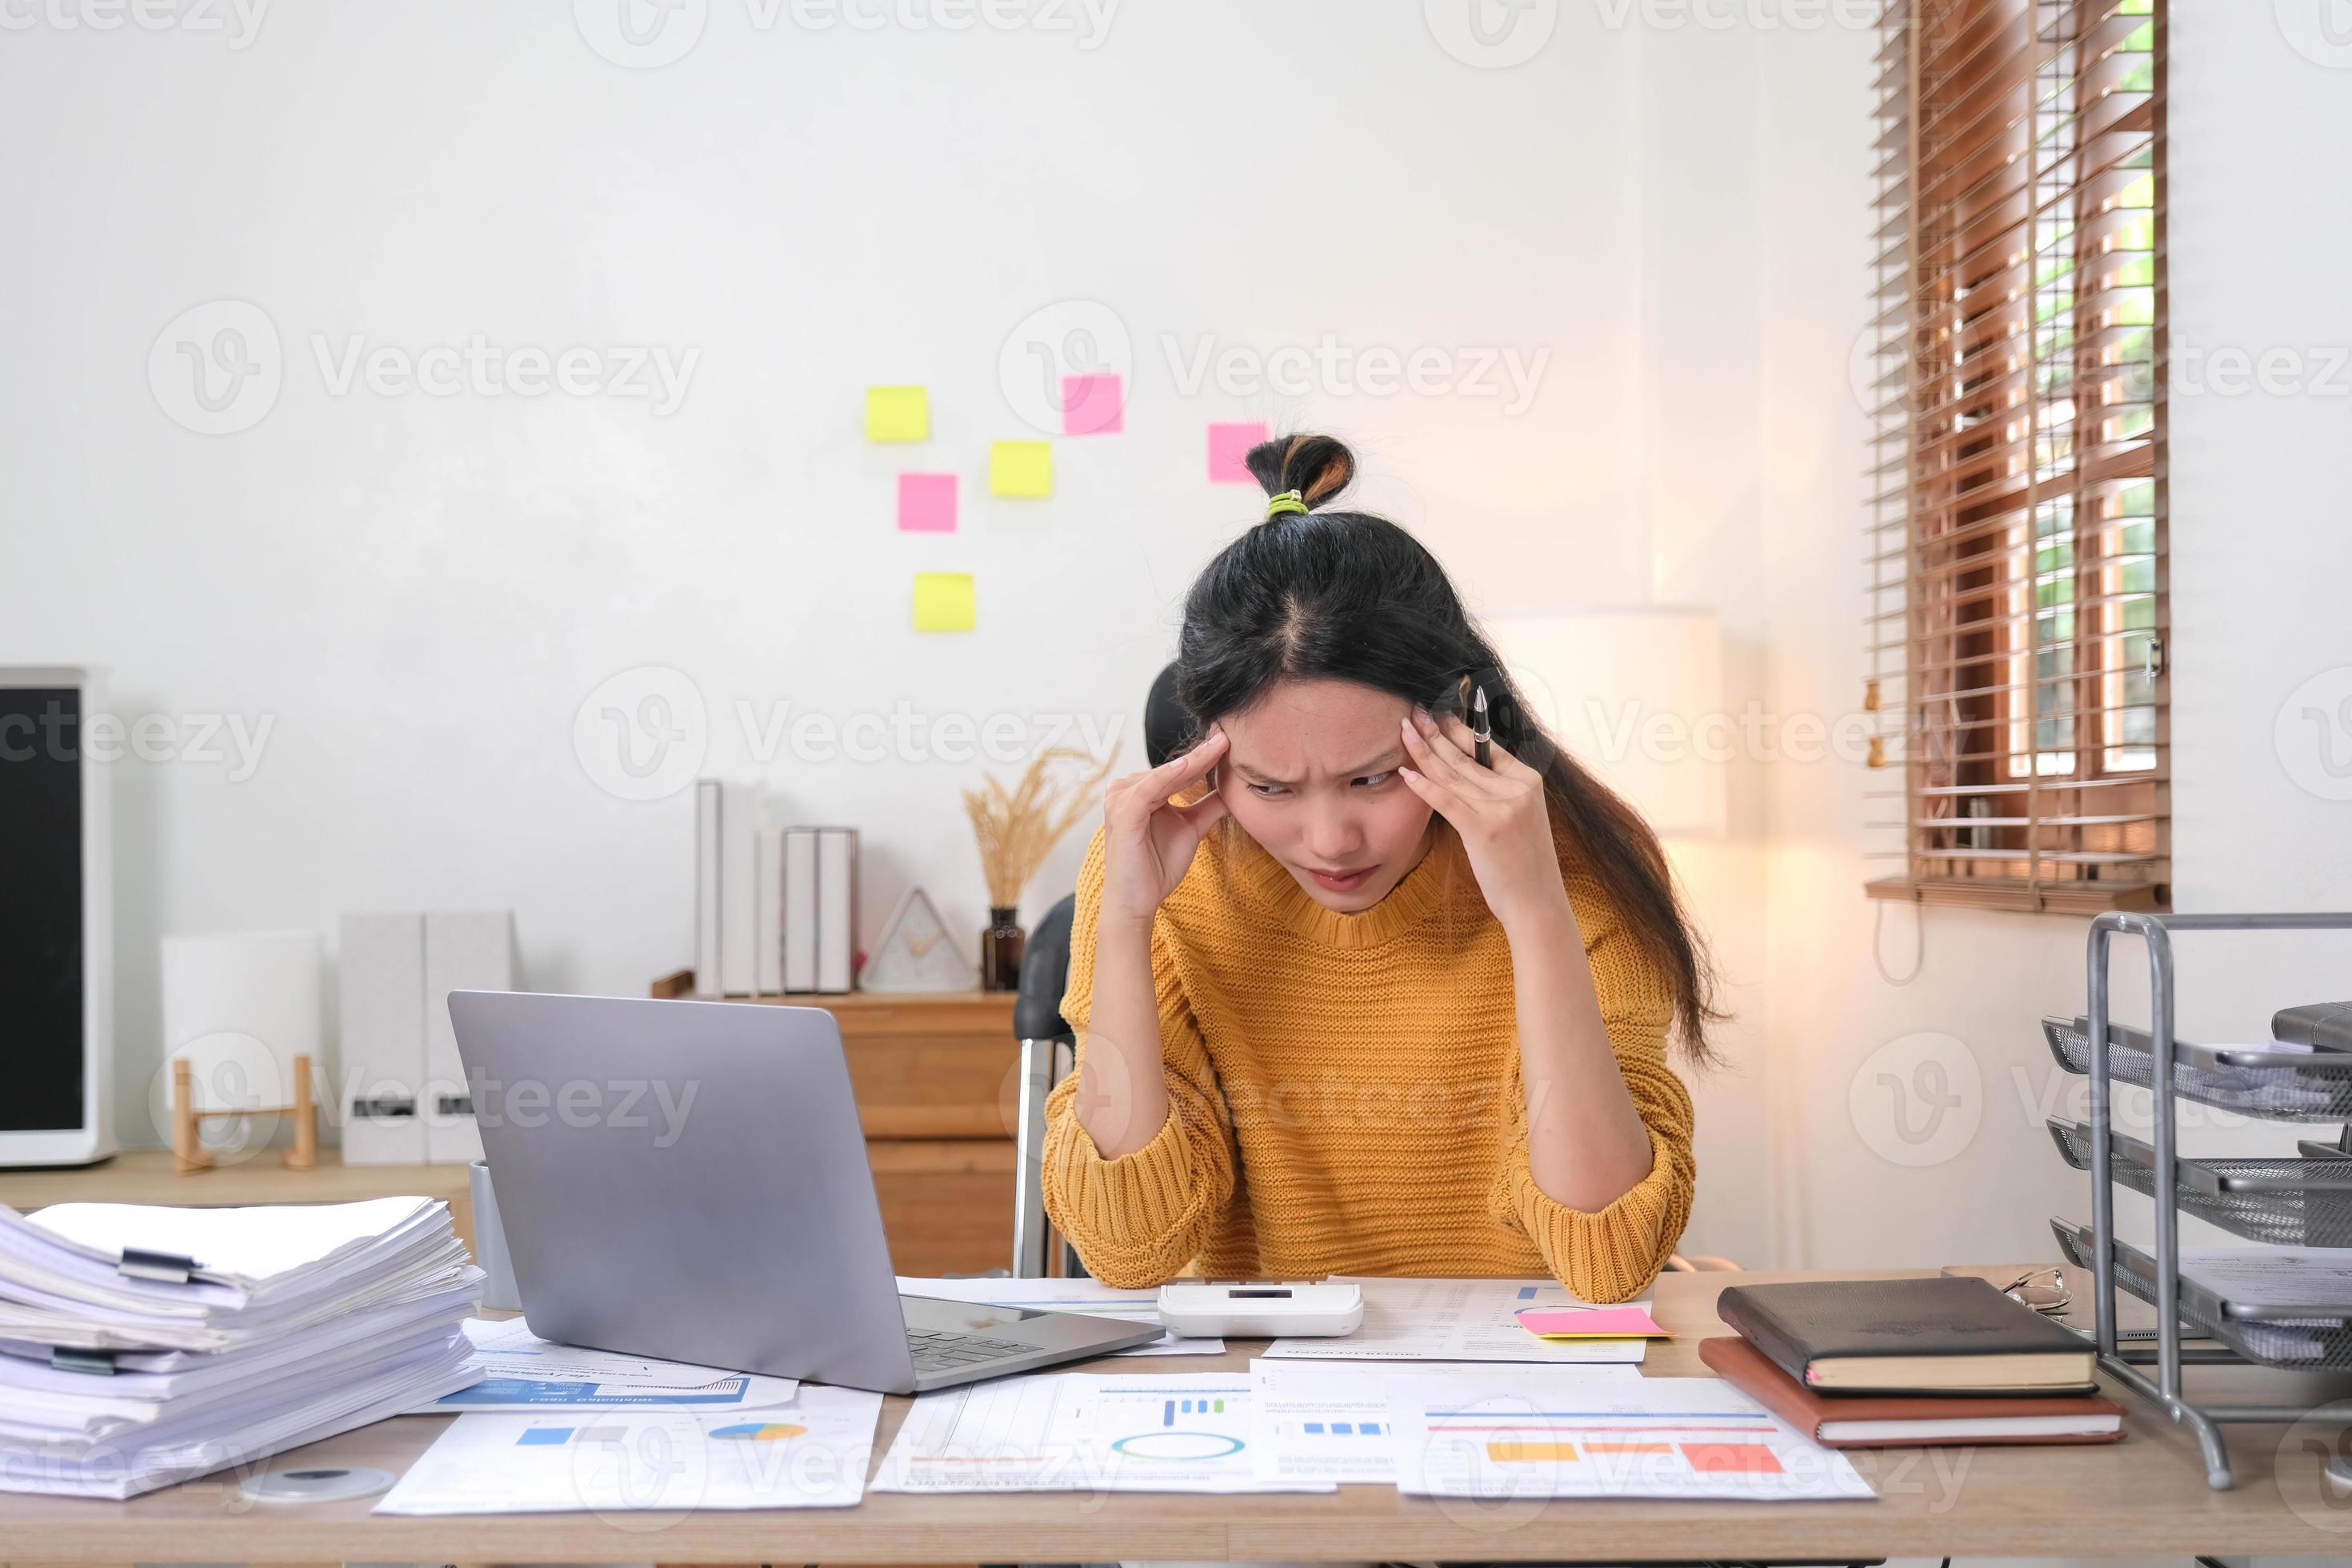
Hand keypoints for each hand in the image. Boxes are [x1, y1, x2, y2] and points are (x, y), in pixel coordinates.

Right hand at [1097, 725, 1230, 925]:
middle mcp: (1127, 790)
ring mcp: (1121, 800)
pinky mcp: (1122, 814)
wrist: (1136, 902)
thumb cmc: (1156, 867)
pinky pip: (1149, 789)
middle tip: (1228, 733)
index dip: (1205, 756)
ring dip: (1192, 760)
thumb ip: (1207, 807)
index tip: (1231, 739)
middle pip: (1172, 768)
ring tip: (1219, 745)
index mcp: (1141, 791)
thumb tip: (1233, 789)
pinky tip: (1189, 765)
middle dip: (1202, 753)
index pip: (1179, 770)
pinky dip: (1169, 776)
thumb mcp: (1190, 829)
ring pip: (1164, 774)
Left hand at [1397, 707, 1571, 934]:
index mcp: (1528, 781)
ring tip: (1404, 731)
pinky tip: (1405, 772)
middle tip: (1413, 712)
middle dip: (1435, 732)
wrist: (1536, 903)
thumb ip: (1497, 790)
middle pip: (1466, 756)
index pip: (1487, 746)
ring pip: (1453, 774)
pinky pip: (1446, 800)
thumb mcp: (1518, 817)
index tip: (1436, 714)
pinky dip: (1424, 785)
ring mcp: (1502, 808)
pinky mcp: (1483, 829)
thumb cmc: (1522, 863)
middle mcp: (1517, 789)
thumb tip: (1463, 766)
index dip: (1458, 728)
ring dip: (1424, 750)